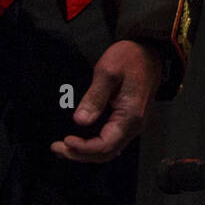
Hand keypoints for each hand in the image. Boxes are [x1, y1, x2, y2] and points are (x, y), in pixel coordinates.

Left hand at [50, 40, 161, 162]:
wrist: (148, 49)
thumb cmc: (129, 57)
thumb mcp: (108, 72)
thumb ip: (94, 97)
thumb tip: (80, 121)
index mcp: (130, 117)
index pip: (104, 145)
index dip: (83, 148)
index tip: (64, 140)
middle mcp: (134, 126)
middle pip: (106, 153)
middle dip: (80, 154)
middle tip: (56, 148)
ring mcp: (133, 125)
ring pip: (108, 149)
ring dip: (86, 152)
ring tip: (63, 148)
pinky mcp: (128, 120)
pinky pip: (111, 140)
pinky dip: (94, 145)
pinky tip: (80, 141)